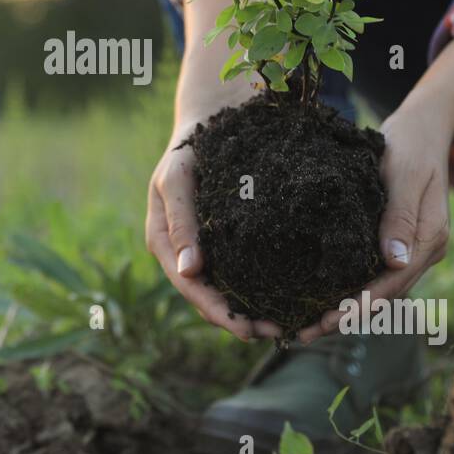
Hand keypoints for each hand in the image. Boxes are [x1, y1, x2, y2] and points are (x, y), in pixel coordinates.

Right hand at [146, 121, 284, 341]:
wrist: (211, 120)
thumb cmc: (188, 149)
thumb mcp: (176, 179)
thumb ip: (180, 221)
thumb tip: (188, 271)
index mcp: (164, 242)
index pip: (189, 287)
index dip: (216, 312)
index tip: (246, 330)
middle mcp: (184, 252)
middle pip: (209, 297)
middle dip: (240, 320)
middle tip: (278, 334)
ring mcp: (207, 248)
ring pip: (227, 290)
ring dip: (254, 310)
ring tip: (288, 325)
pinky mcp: (230, 240)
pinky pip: (244, 270)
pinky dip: (263, 287)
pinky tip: (289, 296)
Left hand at [293, 36, 453, 342]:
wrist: (422, 128)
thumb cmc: (411, 146)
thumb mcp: (405, 175)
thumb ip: (400, 215)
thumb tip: (394, 260)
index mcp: (428, 240)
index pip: (392, 284)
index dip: (360, 306)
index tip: (329, 321)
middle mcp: (420, 252)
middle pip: (382, 295)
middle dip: (345, 317)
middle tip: (304, 334)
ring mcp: (407, 248)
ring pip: (374, 289)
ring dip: (343, 308)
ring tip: (304, 327)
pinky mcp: (392, 240)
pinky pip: (368, 272)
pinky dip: (345, 287)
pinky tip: (315, 296)